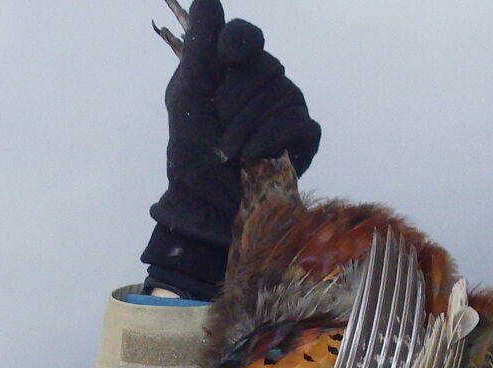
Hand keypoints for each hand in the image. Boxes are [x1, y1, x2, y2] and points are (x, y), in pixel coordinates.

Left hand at [141, 0, 319, 299]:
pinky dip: (269, 142)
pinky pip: (297, 123)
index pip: (245, 37)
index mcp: (233, 70)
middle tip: (217, 133)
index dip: (239, 41)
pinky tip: (252, 160)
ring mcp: (287, 108)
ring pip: (280, 94)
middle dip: (232, 104)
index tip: (227, 55)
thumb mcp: (188, 95)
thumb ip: (199, 46)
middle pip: (262, 67)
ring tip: (231, 154)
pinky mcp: (304, 137)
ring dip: (246, 129)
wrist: (204, 205)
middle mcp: (264, 83)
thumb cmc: (192, 152)